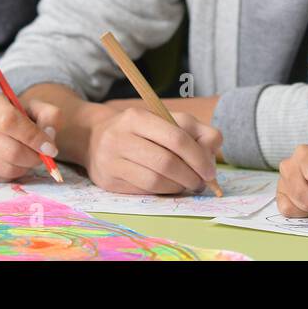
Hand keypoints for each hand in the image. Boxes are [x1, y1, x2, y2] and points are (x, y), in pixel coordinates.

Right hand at [0, 93, 60, 181]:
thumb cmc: (11, 117)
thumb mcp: (31, 109)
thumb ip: (49, 115)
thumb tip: (49, 136)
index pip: (10, 121)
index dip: (34, 138)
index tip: (50, 148)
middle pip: (10, 150)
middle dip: (32, 157)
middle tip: (41, 157)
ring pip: (4, 168)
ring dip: (23, 168)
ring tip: (25, 159)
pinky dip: (9, 176)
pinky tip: (9, 164)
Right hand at [84, 106, 221, 193]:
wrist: (95, 139)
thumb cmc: (140, 130)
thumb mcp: (165, 121)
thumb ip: (194, 130)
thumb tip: (212, 151)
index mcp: (137, 117)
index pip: (176, 137)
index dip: (198, 157)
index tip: (210, 171)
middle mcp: (120, 137)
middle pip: (166, 162)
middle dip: (190, 176)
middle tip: (200, 182)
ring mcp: (111, 160)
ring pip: (155, 181)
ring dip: (178, 187)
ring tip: (186, 185)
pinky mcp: (107, 181)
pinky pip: (143, 191)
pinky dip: (163, 192)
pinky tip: (169, 187)